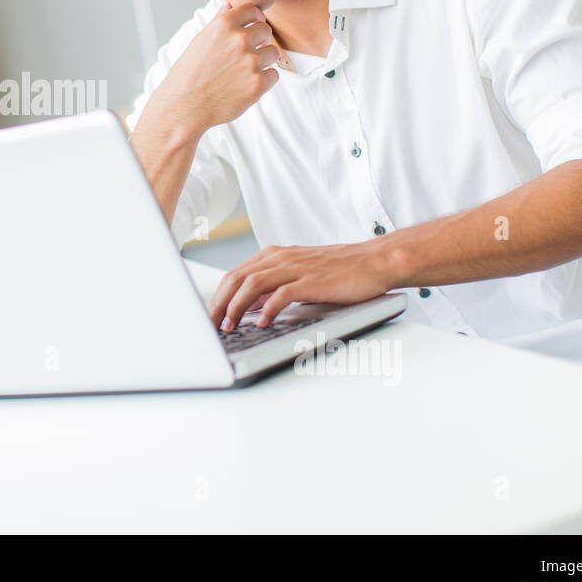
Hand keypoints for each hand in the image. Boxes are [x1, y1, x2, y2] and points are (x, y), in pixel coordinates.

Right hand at [146, 1, 279, 137]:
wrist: (184, 107)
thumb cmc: (190, 73)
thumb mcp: (201, 39)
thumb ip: (221, 20)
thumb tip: (231, 4)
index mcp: (224, 25)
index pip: (254, 10)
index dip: (254, 20)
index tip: (250, 28)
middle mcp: (239, 40)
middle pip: (266, 31)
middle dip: (259, 41)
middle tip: (244, 55)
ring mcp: (250, 62)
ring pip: (273, 53)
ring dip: (263, 61)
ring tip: (243, 71)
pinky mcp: (258, 84)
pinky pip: (273, 75)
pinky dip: (263, 80)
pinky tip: (244, 85)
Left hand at [208, 242, 398, 329]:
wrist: (373, 261)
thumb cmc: (338, 270)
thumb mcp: (298, 273)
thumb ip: (274, 285)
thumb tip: (250, 305)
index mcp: (273, 255)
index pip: (234, 275)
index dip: (217, 296)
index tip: (209, 316)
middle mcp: (279, 257)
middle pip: (236, 279)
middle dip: (219, 304)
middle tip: (210, 325)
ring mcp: (295, 267)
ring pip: (252, 285)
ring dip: (236, 308)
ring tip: (229, 326)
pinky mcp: (311, 280)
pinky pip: (281, 295)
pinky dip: (267, 310)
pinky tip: (262, 324)